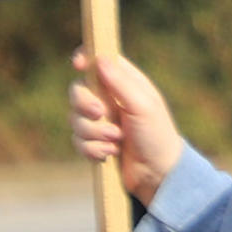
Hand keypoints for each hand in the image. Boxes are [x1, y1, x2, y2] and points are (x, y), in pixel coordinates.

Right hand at [72, 42, 182, 206]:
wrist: (157, 173)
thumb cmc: (157, 134)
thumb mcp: (143, 106)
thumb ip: (121, 83)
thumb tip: (100, 59)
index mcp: (125, 82)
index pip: (98, 61)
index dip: (84, 58)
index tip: (78, 65)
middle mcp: (109, 98)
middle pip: (77, 91)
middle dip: (84, 105)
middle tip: (101, 114)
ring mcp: (99, 121)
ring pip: (74, 119)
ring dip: (94, 132)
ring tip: (116, 141)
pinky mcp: (93, 141)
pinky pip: (77, 141)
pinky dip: (92, 149)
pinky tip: (110, 154)